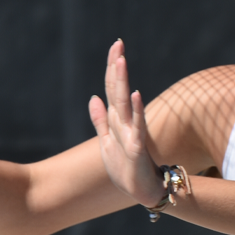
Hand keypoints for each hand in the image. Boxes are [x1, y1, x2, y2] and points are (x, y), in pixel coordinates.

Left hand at [88, 39, 162, 206]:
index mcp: (116, 120)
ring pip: (125, 104)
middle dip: (117, 66)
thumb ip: (100, 120)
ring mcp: (131, 134)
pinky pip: (136, 126)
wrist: (142, 191)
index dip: (112, 67)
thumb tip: (92, 98)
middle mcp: (125, 123)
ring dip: (123, 82)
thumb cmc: (126, 168)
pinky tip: (135, 94)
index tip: (115, 45)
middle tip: (118, 43)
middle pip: (118, 90)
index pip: (112, 87)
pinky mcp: (136, 148)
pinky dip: (136, 110)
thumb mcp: (106, 142)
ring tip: (121, 61)